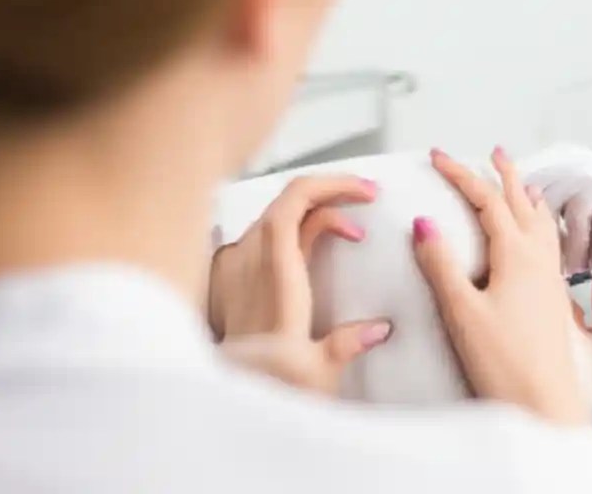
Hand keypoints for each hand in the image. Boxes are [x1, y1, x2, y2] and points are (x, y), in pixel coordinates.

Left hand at [210, 175, 391, 393]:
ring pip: (275, 216)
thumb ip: (348, 343)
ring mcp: (238, 271)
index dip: (333, 184)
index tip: (367, 193)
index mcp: (275, 275)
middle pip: (287, 200)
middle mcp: (250, 264)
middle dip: (331, 192)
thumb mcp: (316, 374)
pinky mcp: (234, 283)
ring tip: (350, 231)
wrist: (214, 406)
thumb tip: (377, 326)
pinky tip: (316, 251)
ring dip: (314, 212)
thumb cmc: (257, 391)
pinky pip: (265, 237)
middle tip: (366, 199)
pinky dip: (295, 230)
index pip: (295, 201)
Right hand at [414, 148, 591, 425]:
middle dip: (504, 174)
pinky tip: (538, 238)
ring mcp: (551, 278)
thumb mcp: (461, 312)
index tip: (438, 155)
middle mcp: (539, 259)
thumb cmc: (503, 363)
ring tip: (523, 182)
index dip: (461, 174)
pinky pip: (548, 244)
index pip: (486, 200)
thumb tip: (424, 221)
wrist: (544, 404)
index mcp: (517, 254)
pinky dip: (540, 224)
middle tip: (494, 151)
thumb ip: (441, 264)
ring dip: (527, 196)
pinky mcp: (554, 297)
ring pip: (541, 221)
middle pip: (521, 202)